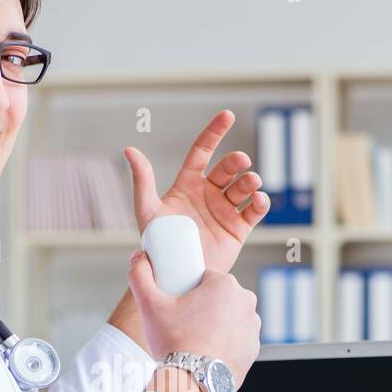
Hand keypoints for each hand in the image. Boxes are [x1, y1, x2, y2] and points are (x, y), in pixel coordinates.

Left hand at [124, 110, 269, 273]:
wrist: (175, 275)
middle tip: (241, 163)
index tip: (227, 115)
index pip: (203, 150)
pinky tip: (259, 200)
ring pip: (244, 187)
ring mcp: (225, 210)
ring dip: (250, 180)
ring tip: (251, 184)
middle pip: (227, 168)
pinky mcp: (238, 229)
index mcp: (187, 184)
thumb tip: (129, 149)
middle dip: (236, 162)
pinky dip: (261, 202)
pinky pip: (254, 211)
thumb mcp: (147, 211)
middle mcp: (208, 194)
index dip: (215, 132)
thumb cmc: (157, 245)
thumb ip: (142, 180)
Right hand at [127, 250, 260, 388]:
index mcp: (225, 284)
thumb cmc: (175, 343)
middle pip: (218, 297)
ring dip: (216, 324)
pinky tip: (207, 352)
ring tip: (195, 339)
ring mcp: (253, 327)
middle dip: (203, 307)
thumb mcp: (150, 306)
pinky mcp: (254, 348)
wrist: (192, 384)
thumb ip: (140, 276)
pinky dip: (224, 343)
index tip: (178, 305)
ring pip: (228, 317)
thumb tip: (138, 258)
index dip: (189, 290)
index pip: (205, 278)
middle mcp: (246, 301)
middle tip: (183, 324)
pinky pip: (237, 339)